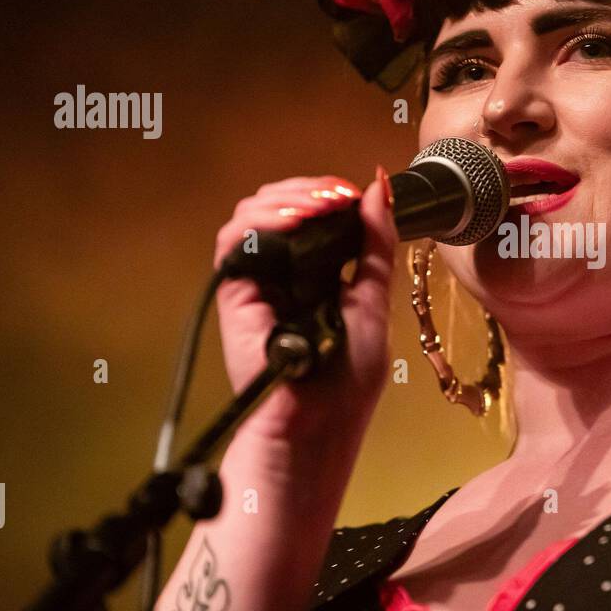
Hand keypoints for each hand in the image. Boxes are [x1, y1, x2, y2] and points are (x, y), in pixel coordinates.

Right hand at [211, 168, 398, 455]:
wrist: (316, 422)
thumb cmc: (347, 378)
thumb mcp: (373, 299)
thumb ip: (374, 245)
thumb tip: (377, 188)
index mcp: (319, 274)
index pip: (314, 215)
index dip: (328, 195)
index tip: (351, 193)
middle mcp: (285, 273)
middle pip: (281, 206)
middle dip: (309, 190)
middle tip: (337, 196)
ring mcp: (257, 280)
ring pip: (253, 214)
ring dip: (287, 199)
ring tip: (319, 205)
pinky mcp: (233, 290)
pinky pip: (234, 241)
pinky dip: (259, 221)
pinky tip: (292, 220)